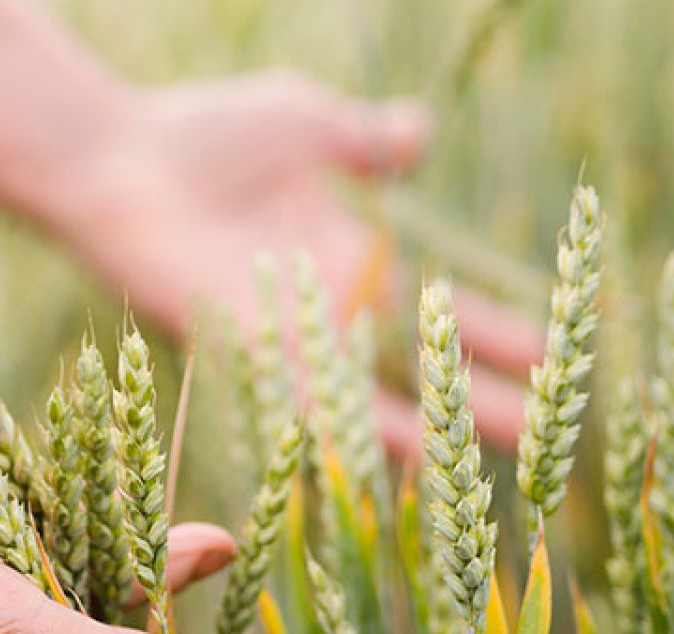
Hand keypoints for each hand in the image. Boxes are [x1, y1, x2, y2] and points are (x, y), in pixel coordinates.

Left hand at [52, 72, 542, 458]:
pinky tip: (408, 468)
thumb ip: (365, 140)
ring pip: (379, 396)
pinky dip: (360, 438)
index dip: (492, 324)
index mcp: (349, 258)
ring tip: (500, 452)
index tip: (550, 343)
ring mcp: (292, 341)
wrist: (123, 164)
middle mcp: (327, 312)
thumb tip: (421, 136)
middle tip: (547, 423)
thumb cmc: (206, 136)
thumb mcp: (308, 124)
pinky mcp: (253, 360)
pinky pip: (317, 410)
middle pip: (419, 362)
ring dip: (438, 425)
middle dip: (481, 389)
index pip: (437, 302)